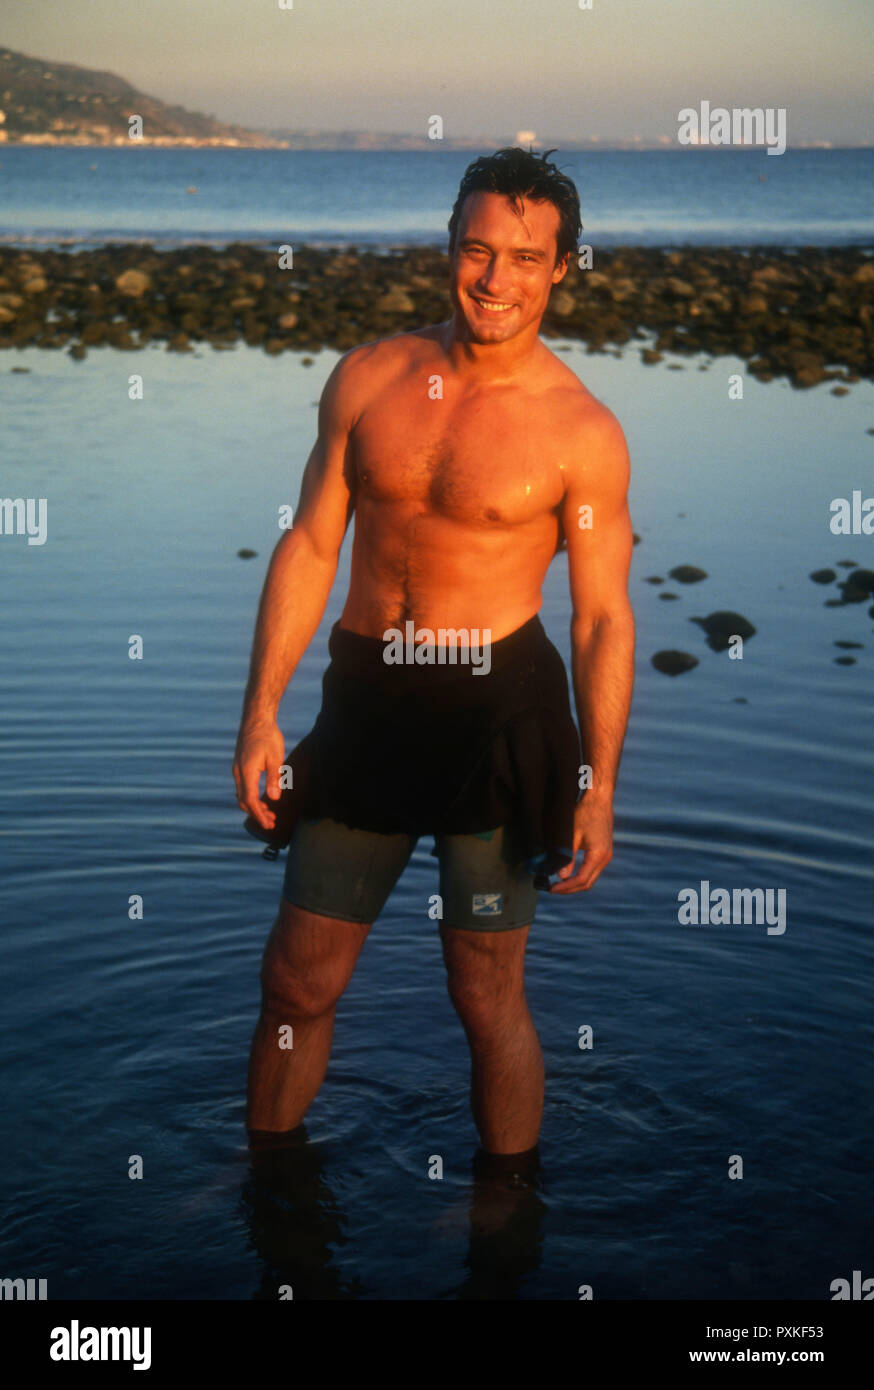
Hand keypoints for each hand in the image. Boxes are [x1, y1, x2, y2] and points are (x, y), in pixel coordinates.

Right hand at [233, 715, 285, 830]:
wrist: (256, 719)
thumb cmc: (268, 736)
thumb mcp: (275, 757)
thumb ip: (274, 778)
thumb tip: (273, 799)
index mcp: (246, 772)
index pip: (250, 800)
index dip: (259, 815)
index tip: (269, 825)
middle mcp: (238, 772)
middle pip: (244, 801)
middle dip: (257, 814)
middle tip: (272, 823)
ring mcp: (237, 769)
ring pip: (242, 795)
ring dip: (254, 807)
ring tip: (270, 814)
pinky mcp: (240, 766)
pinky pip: (243, 787)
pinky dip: (251, 797)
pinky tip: (262, 799)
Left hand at [549, 795, 613, 893]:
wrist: (598, 799)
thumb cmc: (585, 813)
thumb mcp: (572, 835)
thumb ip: (567, 857)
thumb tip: (561, 876)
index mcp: (599, 855)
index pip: (581, 880)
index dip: (566, 887)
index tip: (552, 888)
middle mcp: (606, 858)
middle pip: (588, 883)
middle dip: (570, 889)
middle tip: (553, 889)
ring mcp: (606, 854)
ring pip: (591, 877)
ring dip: (575, 883)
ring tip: (559, 883)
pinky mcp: (604, 850)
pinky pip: (593, 869)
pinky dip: (581, 875)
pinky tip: (569, 873)